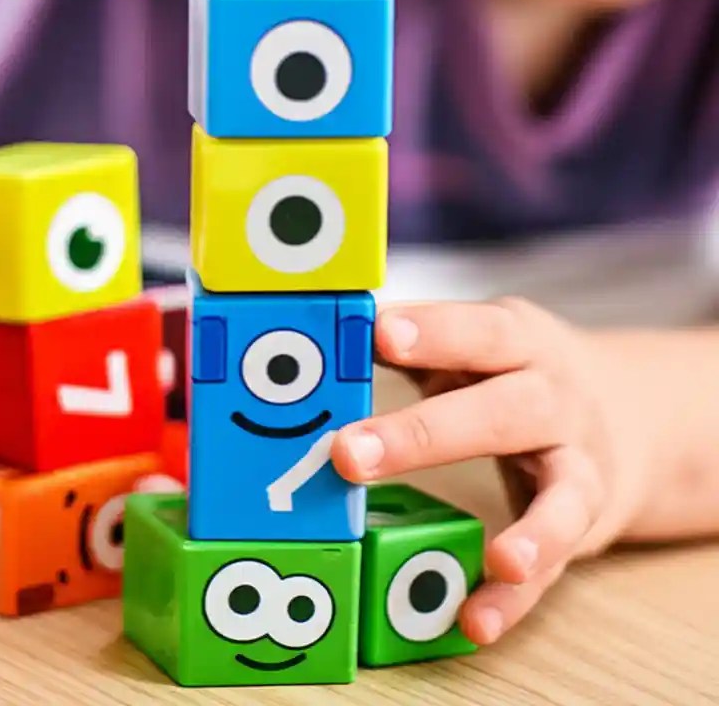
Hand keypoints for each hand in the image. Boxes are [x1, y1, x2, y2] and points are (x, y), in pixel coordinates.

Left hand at [332, 298, 651, 644]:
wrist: (632, 418)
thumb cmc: (512, 375)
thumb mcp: (471, 348)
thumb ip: (408, 347)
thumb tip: (323, 341)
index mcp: (520, 345)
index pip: (478, 332)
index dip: (433, 332)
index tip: (378, 333)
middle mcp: (556, 402)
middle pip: (506, 412)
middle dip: (424, 435)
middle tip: (348, 453)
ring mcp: (577, 466)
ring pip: (563, 496)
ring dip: (532, 533)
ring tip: (501, 561)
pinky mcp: (581, 528)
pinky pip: (552, 569)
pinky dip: (514, 599)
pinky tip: (476, 622)